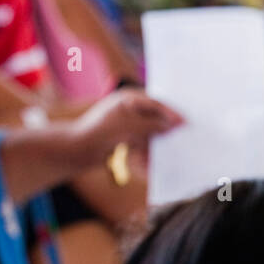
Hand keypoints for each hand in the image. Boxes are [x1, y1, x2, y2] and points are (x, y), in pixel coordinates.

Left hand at [66, 89, 181, 168]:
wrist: (76, 151)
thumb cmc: (100, 133)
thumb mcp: (130, 126)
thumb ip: (153, 125)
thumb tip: (174, 124)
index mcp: (128, 99)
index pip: (155, 102)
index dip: (171, 112)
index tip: (185, 122)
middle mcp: (129, 110)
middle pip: (155, 118)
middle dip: (168, 129)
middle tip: (186, 135)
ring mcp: (126, 125)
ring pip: (150, 134)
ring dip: (159, 145)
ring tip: (175, 153)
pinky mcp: (124, 141)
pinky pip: (142, 147)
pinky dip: (148, 154)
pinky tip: (154, 165)